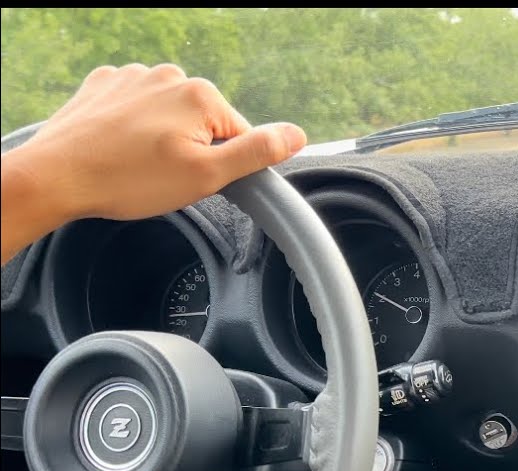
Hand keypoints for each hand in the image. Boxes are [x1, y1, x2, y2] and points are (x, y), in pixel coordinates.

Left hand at [2, 64, 305, 261]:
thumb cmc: (129, 180)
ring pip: (169, 115)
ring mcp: (134, 77)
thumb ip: (257, 153)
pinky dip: (132, 128)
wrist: (56, 175)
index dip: (223, 166)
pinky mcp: (105, 85)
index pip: (239, 137)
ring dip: (162, 139)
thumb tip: (296, 134)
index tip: (195, 182)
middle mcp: (170, 76)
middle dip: (192, 151)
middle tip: (163, 178)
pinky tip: (119, 148)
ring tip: (137, 166)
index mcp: (202, 96)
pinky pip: (136, 107)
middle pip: (204, 124)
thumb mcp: (207, 176)